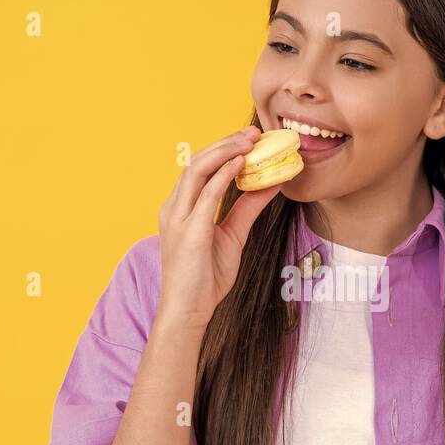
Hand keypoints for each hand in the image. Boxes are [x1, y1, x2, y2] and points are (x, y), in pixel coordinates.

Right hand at [156, 125, 280, 331]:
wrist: (187, 312)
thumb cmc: (204, 280)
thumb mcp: (232, 237)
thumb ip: (247, 209)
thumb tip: (271, 185)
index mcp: (179, 209)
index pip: (198, 168)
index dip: (223, 149)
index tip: (248, 138)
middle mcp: (174, 209)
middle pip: (196, 162)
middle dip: (225, 143)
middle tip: (253, 132)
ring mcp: (178, 220)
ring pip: (197, 170)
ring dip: (225, 152)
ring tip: (249, 141)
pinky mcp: (190, 233)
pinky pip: (206, 195)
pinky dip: (224, 175)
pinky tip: (242, 164)